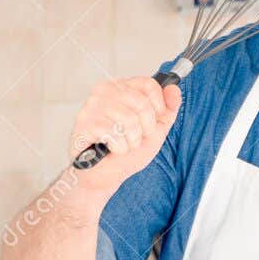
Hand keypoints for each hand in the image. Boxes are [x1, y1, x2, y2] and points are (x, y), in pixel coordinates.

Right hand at [68, 76, 181, 195]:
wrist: (106, 175)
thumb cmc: (127, 151)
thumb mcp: (155, 130)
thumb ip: (168, 109)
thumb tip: (174, 88)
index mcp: (122, 87)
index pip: (148, 84)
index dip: (159, 106)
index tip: (155, 122)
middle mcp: (104, 91)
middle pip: (141, 103)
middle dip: (146, 129)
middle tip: (135, 138)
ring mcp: (92, 106)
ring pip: (129, 120)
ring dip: (132, 141)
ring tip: (123, 144)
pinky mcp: (84, 123)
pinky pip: (114, 134)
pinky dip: (119, 148)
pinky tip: (112, 149)